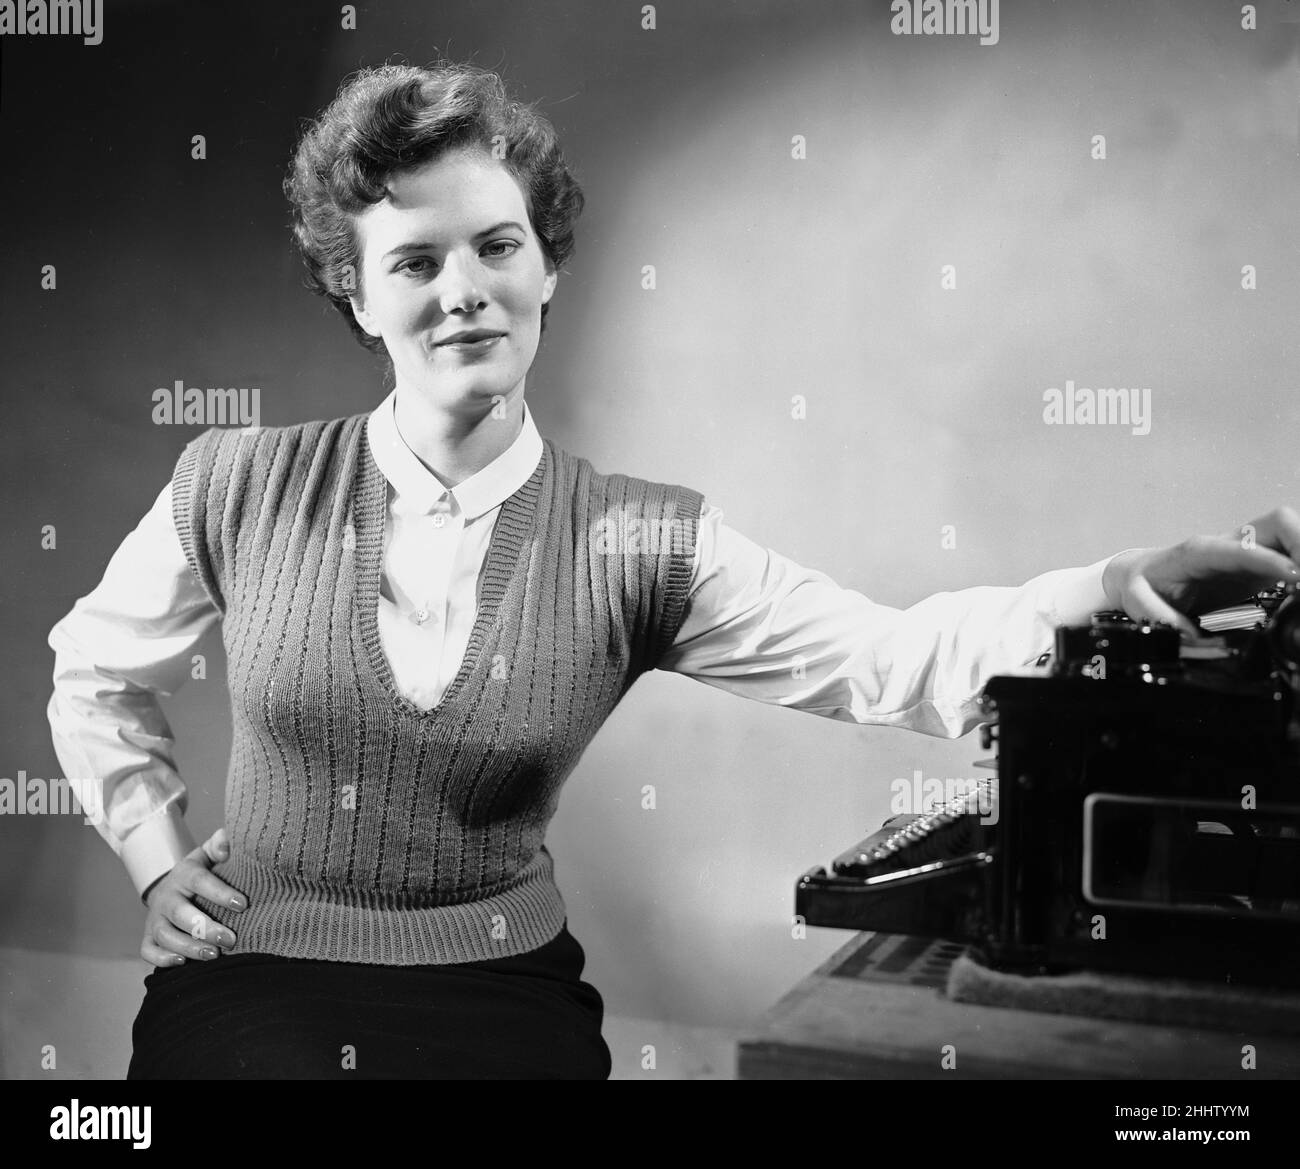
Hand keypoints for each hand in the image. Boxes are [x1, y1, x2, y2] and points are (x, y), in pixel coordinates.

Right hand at [141, 827, 245, 967]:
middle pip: (180, 913)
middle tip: (230, 939)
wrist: (172, 886)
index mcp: (184, 874)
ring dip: (188, 947)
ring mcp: (155, 918)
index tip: (243, 904)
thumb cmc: (202, 872)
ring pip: (164, 935)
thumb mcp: (209, 854)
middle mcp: (167, 896)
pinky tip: (182, 963)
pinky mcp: (148, 936)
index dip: (220, 893)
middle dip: (205, 928)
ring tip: (214, 954)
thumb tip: (226, 845)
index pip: (200, 881)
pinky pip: (148, 950)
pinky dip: (162, 959)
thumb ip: (220, 845)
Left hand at [1102, 507, 1299, 638]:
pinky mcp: (1258, 563)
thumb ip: (1158, 616)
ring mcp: (1247, 551)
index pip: (1243, 548)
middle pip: (1279, 523)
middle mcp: (1229, 543)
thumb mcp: (1138, 601)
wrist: (1142, 572)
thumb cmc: (1143, 582)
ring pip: (1289, 533)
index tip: (1295, 575)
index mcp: (1200, 551)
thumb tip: (1187, 636)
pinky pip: (1290, 552)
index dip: (1271, 559)